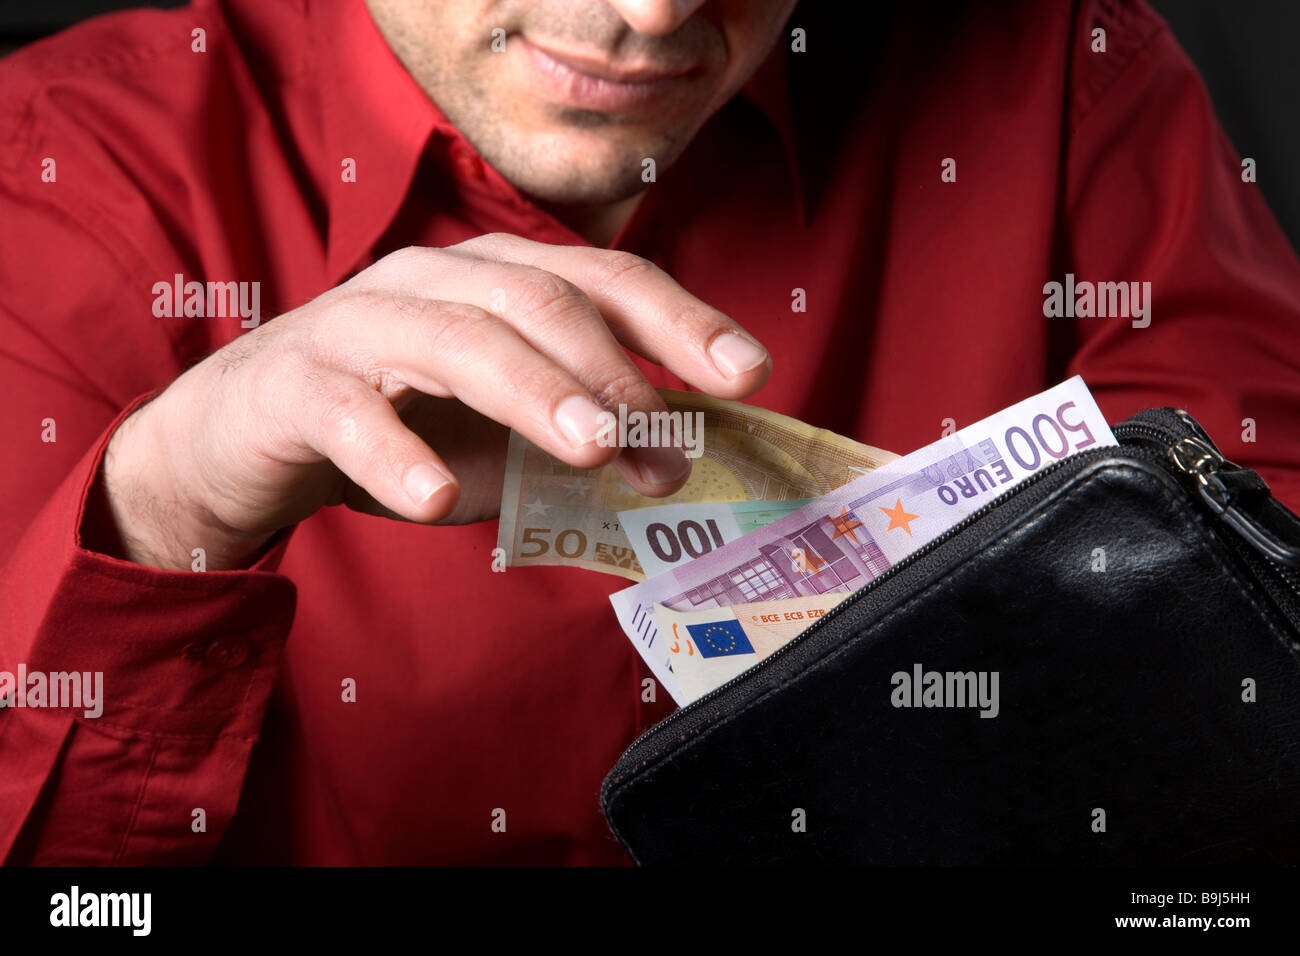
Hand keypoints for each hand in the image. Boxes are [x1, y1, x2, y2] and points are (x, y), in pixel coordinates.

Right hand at [102, 234, 770, 569]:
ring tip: (591, 449)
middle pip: (538, 300)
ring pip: (455, 338)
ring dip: (532, 391)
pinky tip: (439, 497)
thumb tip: (681, 463)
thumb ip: (584, 435)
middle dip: (613, 369)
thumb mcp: (508, 431)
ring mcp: (360, 324)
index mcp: (498, 280)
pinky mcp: (295, 383)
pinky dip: (396, 454)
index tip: (750, 372)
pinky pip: (348, 411)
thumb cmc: (404, 423)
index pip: (605, 281)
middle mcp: (436, 280)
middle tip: (662, 442)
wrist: (254, 436)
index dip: (682, 320)